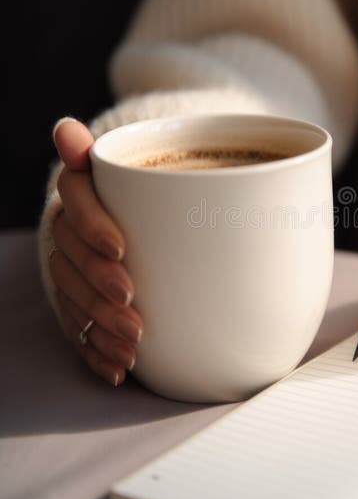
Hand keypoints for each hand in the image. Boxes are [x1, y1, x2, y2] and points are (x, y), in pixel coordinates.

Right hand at [50, 118, 142, 384]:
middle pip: (71, 257)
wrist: (151, 217)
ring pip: (73, 296)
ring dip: (100, 323)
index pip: (74, 204)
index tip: (121, 247)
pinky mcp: (81, 304)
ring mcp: (71, 270)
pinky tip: (119, 368)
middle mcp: (68, 231)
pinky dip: (97, 352)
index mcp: (80, 194)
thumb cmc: (151, 191)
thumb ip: (111, 155)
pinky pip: (79, 331)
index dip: (93, 226)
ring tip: (134, 344)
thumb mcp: (144, 170)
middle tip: (133, 304)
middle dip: (99, 284)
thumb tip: (65, 130)